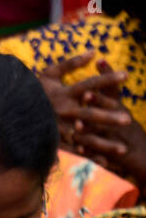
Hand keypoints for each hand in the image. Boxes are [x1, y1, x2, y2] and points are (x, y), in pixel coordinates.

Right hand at [37, 53, 130, 152]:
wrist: (7, 109)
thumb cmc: (31, 89)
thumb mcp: (49, 73)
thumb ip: (71, 63)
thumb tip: (94, 52)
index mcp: (63, 94)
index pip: (89, 84)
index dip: (107, 78)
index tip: (126, 75)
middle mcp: (62, 111)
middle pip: (89, 114)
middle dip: (109, 117)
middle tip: (128, 120)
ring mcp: (58, 127)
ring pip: (84, 136)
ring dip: (104, 144)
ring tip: (123, 149)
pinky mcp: (54, 140)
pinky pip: (73, 149)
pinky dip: (88, 155)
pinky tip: (104, 161)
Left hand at [69, 72, 145, 188]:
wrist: (144, 156)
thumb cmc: (127, 130)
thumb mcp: (120, 110)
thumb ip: (106, 94)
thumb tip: (93, 70)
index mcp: (119, 107)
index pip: (113, 88)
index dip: (108, 75)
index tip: (99, 60)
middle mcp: (119, 119)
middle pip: (109, 107)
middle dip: (99, 100)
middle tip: (86, 94)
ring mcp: (116, 136)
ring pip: (102, 130)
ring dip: (90, 128)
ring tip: (78, 125)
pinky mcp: (112, 153)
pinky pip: (99, 152)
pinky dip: (90, 150)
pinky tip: (79, 148)